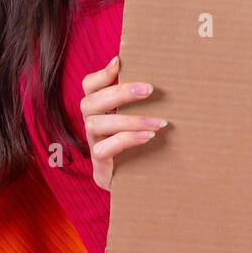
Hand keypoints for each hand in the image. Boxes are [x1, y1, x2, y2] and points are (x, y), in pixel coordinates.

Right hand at [81, 55, 168, 190]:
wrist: (142, 190)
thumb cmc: (145, 150)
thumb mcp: (145, 123)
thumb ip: (145, 104)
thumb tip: (162, 77)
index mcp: (99, 112)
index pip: (89, 87)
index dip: (101, 75)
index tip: (120, 62)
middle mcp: (91, 126)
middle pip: (90, 102)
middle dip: (119, 93)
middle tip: (149, 89)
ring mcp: (92, 146)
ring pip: (95, 124)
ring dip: (128, 119)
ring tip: (158, 122)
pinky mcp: (99, 168)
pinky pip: (102, 149)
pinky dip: (125, 140)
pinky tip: (148, 137)